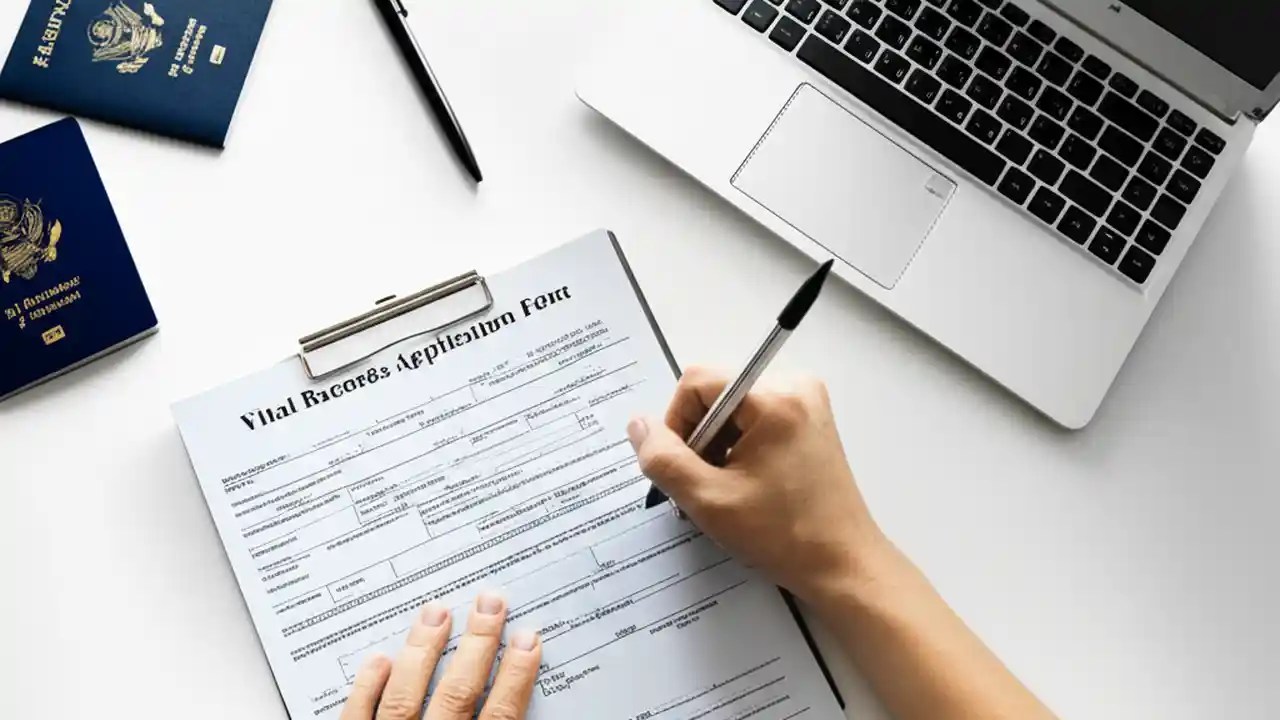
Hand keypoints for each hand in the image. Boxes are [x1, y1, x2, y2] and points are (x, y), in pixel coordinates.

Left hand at [341, 593, 541, 719]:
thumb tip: (518, 697)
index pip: (500, 716)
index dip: (515, 676)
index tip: (527, 640)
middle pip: (457, 695)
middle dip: (477, 644)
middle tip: (489, 603)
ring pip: (404, 698)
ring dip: (422, 651)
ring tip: (436, 612)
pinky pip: (356, 717)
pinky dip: (367, 688)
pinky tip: (380, 659)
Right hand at [627, 367, 886, 602]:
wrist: (842, 564)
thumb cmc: (782, 536)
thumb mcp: (708, 499)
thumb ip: (663, 459)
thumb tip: (639, 426)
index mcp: (775, 397)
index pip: (697, 382)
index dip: (676, 423)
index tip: (683, 468)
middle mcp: (795, 386)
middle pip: (716, 393)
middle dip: (699, 438)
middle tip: (704, 484)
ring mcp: (807, 403)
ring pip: (733, 409)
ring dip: (718, 446)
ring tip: (726, 489)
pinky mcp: (810, 422)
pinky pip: (755, 420)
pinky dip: (739, 448)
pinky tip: (745, 484)